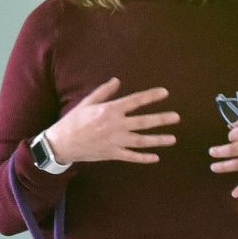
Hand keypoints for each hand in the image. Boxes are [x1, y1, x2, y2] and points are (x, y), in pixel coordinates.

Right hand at [44, 78, 177, 164]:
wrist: (61, 144)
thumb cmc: (73, 121)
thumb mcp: (86, 102)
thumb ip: (103, 92)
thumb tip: (117, 80)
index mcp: (110, 110)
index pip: (135, 101)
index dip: (151, 96)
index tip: (165, 93)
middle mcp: (116, 125)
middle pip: (144, 121)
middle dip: (162, 119)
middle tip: (176, 117)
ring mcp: (116, 141)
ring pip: (142, 140)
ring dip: (159, 140)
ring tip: (173, 139)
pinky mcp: (112, 153)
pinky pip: (132, 156)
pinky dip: (144, 158)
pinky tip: (155, 158)